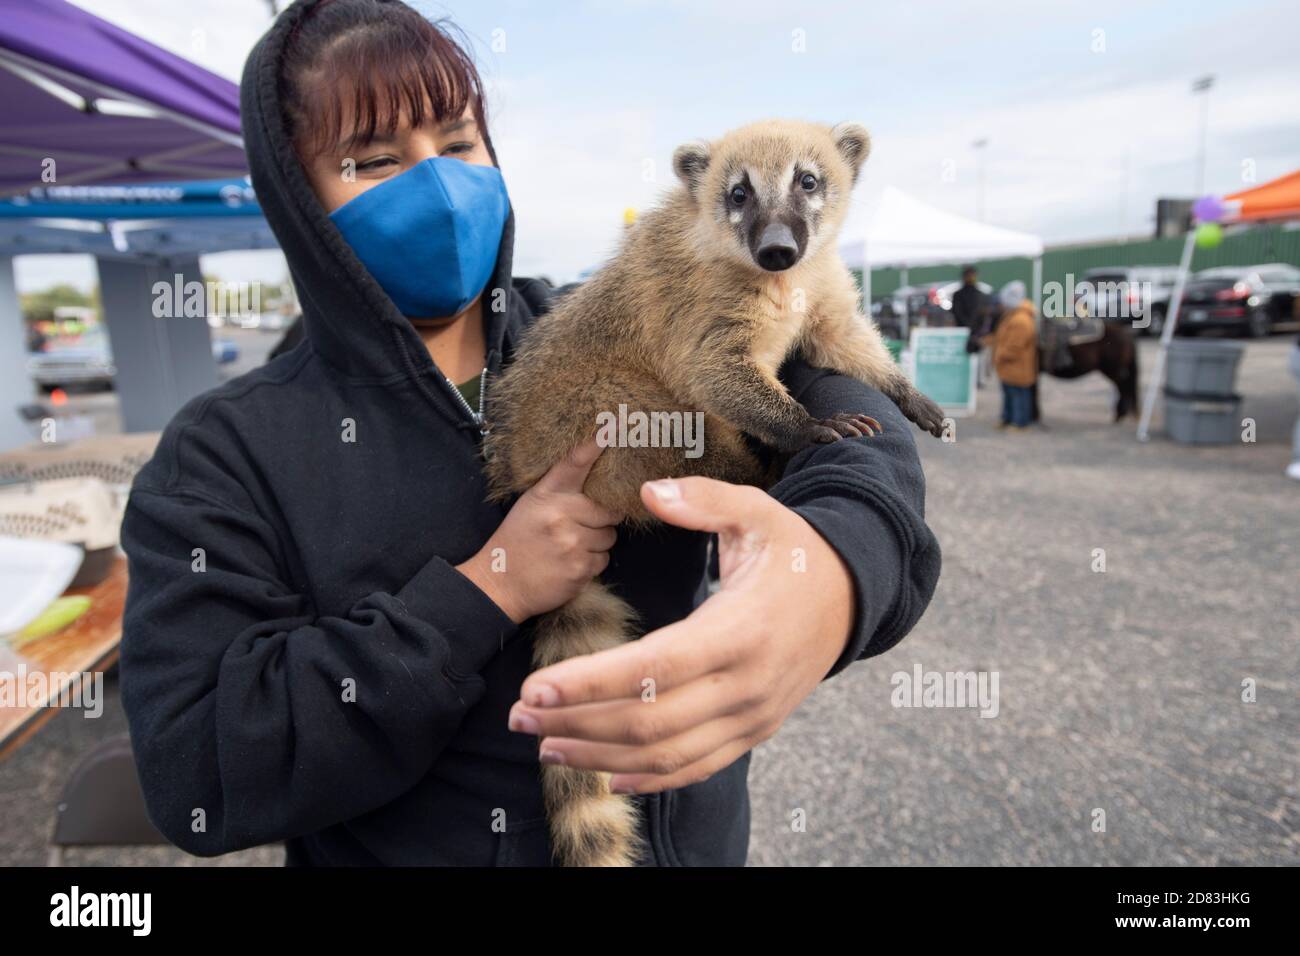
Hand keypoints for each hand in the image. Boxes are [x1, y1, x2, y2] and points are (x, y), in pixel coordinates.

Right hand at [457, 437, 618, 623]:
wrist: (499, 583)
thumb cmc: (518, 541)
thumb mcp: (530, 505)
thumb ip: (560, 492)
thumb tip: (598, 482)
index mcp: (547, 494)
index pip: (575, 462)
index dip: (596, 443)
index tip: (615, 424)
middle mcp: (561, 514)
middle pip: (608, 510)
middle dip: (599, 520)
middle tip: (575, 528)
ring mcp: (572, 542)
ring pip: (609, 537)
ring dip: (595, 543)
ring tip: (568, 548)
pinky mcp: (580, 568)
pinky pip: (604, 560)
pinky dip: (591, 564)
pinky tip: (569, 564)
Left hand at [506, 476, 855, 792]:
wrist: (849, 598)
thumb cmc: (792, 551)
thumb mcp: (757, 512)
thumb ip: (702, 501)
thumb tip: (647, 490)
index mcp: (740, 629)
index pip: (653, 668)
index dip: (589, 682)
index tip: (535, 686)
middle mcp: (746, 684)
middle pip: (647, 720)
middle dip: (575, 721)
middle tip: (517, 716)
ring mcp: (752, 716)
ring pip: (665, 754)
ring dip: (598, 755)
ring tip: (543, 744)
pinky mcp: (754, 732)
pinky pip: (696, 767)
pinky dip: (648, 778)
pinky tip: (605, 775)